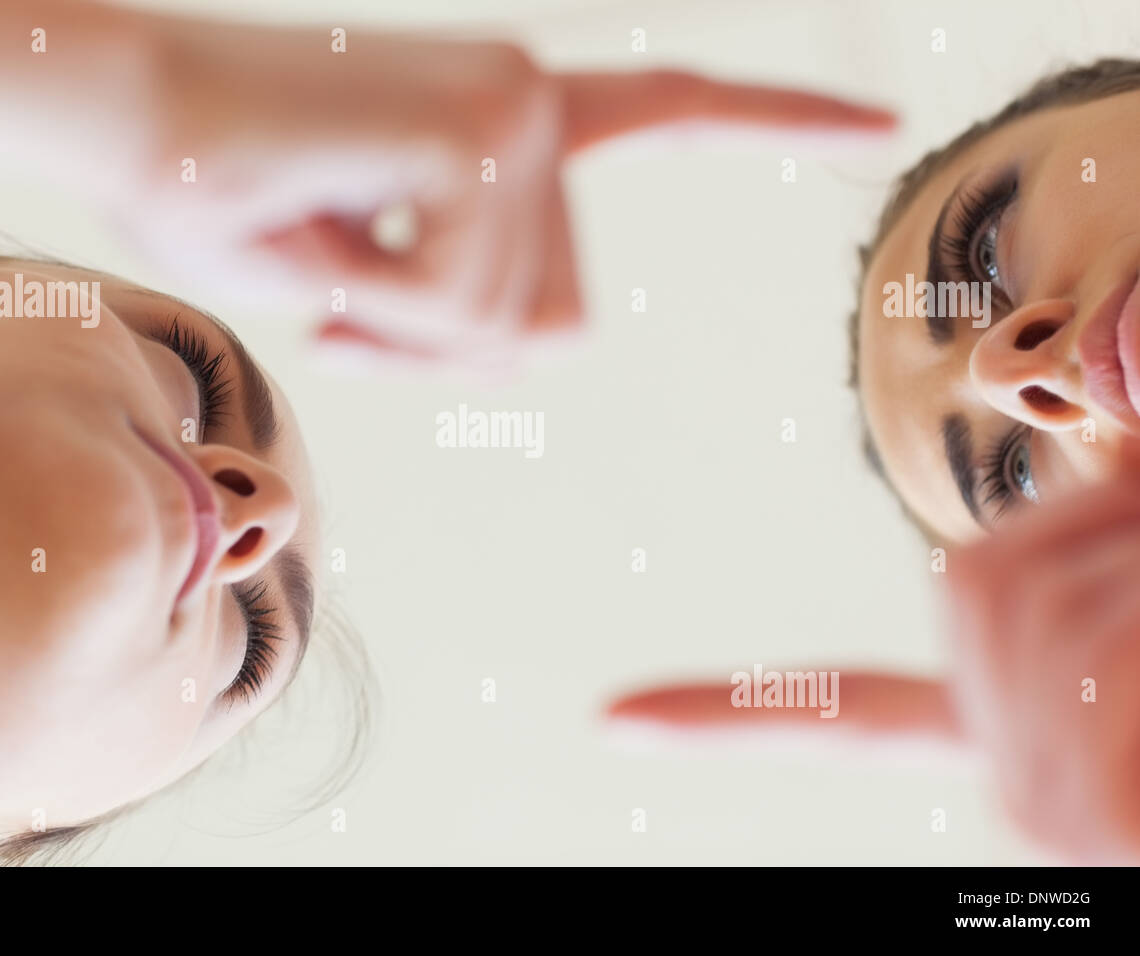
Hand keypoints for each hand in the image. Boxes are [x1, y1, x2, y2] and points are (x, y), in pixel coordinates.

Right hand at [119, 26, 894, 374]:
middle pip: (558, 325)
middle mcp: (539, 100)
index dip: (773, 124)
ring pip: (506, 329)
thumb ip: (458, 312)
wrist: (126, 112)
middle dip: (439, 350)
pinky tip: (319, 233)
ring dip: (395, 330)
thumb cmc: (224, 198)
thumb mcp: (362, 286)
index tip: (875, 130)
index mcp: (520, 122)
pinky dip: (373, 310)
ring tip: (320, 249)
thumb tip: (529, 337)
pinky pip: (458, 305)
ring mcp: (520, 108)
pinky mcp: (484, 131)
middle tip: (344, 299)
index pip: (671, 113)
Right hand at [604, 467, 1139, 862]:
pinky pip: (1095, 635)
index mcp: (1012, 735)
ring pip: (1046, 594)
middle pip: (980, 580)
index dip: (720, 713)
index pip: (844, 719)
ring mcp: (1043, 805)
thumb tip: (1092, 360)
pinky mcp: (1092, 814)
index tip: (613, 722)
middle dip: (1105, 532)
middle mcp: (1008, 784)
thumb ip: (1121, 445)